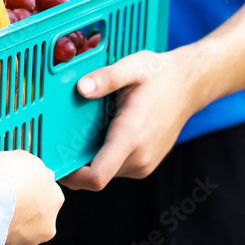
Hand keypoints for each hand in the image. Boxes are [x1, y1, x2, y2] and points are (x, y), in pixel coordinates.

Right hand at [0, 150, 63, 244]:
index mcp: (56, 192)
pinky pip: (15, 239)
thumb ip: (26, 163)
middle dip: (27, 206)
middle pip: (39, 209)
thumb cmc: (7, 176)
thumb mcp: (19, 156)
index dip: (30, 186)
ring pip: (28, 226)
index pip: (45, 189)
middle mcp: (51, 213)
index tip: (19, 185)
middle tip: (9, 199)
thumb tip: (23, 164)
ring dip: (17, 221)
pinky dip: (6, 233)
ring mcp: (38, 232)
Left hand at [60, 49, 195, 190]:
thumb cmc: (161, 75)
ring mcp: (144, 163)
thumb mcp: (133, 67)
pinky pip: (116, 166)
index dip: (72, 177)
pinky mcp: (146, 163)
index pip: (97, 177)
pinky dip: (105, 155)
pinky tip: (103, 132)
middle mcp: (139, 157)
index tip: (54, 162)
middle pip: (96, 175)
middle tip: (59, 140)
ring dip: (91, 158)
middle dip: (76, 163)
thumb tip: (81, 88)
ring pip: (106, 171)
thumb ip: (106, 78)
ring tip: (84, 131)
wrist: (190, 84)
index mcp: (131, 137)